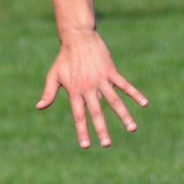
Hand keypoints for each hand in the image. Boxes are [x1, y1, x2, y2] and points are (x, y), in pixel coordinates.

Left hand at [35, 32, 147, 148]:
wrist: (77, 37)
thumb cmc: (64, 58)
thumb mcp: (54, 76)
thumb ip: (48, 93)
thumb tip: (39, 107)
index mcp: (75, 92)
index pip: (79, 115)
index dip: (82, 130)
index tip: (86, 146)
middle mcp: (88, 88)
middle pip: (96, 112)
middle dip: (102, 129)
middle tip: (107, 145)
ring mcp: (101, 80)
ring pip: (114, 101)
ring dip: (124, 115)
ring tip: (132, 129)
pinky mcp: (110, 71)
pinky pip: (124, 85)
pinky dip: (135, 94)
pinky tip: (144, 103)